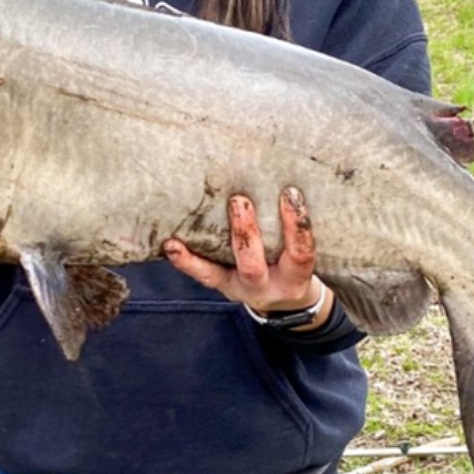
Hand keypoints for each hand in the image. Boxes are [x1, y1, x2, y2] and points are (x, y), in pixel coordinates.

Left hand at [162, 186, 331, 328]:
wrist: (285, 300)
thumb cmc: (296, 260)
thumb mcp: (304, 249)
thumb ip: (297, 224)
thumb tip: (287, 173)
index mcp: (296, 276)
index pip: (300, 251)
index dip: (297, 225)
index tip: (290, 193)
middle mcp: (267, 286)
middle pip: (253, 266)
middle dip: (245, 234)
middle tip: (238, 200)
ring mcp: (240, 288)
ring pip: (219, 274)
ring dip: (203, 248)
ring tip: (190, 225)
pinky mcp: (221, 286)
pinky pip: (201, 275)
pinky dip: (184, 260)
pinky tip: (170, 244)